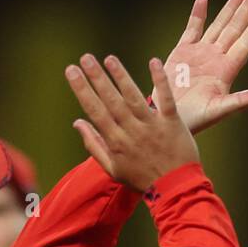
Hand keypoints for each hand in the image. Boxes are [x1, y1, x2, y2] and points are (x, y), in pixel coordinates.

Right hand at [66, 53, 199, 191]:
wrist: (176, 189)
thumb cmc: (143, 180)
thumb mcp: (113, 169)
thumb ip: (94, 145)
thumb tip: (77, 123)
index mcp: (116, 142)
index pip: (95, 111)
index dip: (82, 90)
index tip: (71, 71)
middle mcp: (132, 131)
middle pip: (111, 100)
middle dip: (96, 78)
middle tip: (85, 57)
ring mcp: (152, 126)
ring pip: (133, 97)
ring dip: (121, 76)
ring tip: (109, 58)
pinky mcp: (173, 122)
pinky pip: (166, 98)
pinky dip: (159, 80)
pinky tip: (152, 61)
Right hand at [163, 0, 247, 132]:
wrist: (166, 118)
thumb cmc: (193, 120)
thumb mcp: (218, 111)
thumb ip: (240, 102)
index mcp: (226, 71)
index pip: (246, 42)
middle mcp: (216, 58)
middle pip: (236, 28)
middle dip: (247, 8)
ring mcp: (200, 53)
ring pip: (219, 24)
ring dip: (230, 7)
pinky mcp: (182, 51)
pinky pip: (192, 29)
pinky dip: (197, 14)